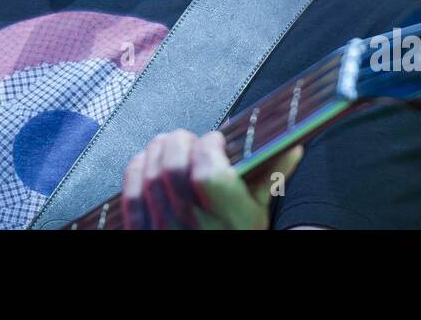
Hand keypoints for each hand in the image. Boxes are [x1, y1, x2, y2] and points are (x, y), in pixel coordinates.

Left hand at [120, 129, 304, 228]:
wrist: (214, 280)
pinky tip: (146, 161)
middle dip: (181, 142)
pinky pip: (130, 195)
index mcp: (227, 217)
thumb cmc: (235, 239)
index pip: (209, 169)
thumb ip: (269, 177)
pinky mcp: (142, 231)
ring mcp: (164, 228)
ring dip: (157, 150)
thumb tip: (290, 149)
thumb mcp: (257, 215)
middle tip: (190, 140)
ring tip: (169, 145)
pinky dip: (136, 171)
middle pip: (173, 166)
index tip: (216, 141)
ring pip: (150, 175)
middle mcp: (193, 223)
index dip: (210, 145)